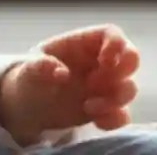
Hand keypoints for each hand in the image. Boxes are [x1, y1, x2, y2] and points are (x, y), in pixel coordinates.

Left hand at [0, 25, 140, 145]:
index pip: (110, 33)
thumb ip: (40, 67)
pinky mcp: (105, 108)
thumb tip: (60, 72)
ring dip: (116, 99)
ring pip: (128, 87)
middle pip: (130, 57)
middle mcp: (97, 63)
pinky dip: (115, 119)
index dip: (117, 44)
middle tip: (95, 84)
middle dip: (122, 72)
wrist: (26, 107)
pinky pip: (123, 113)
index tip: (106, 62)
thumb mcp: (27, 71)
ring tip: (88, 107)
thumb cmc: (28, 79)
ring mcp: (103, 86)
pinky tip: (97, 122)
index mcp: (80, 45)